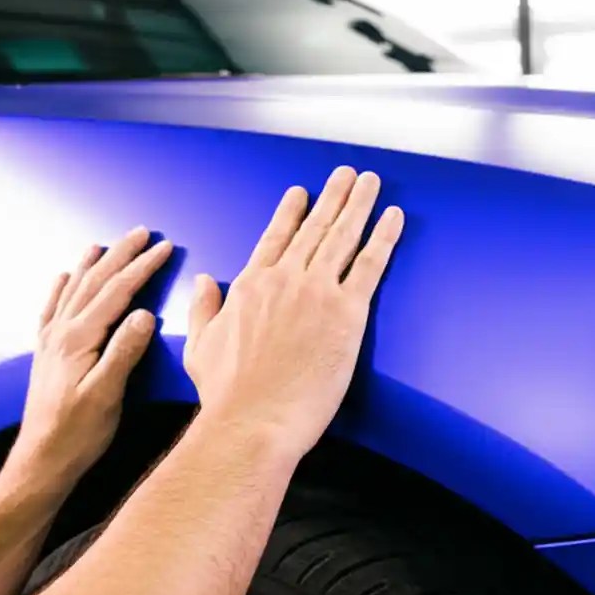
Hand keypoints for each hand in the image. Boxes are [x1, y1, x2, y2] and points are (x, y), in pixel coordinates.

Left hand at [7, 227, 172, 490]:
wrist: (41, 460)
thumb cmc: (77, 434)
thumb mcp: (106, 395)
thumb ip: (124, 352)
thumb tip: (144, 315)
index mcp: (79, 339)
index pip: (117, 293)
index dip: (142, 268)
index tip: (163, 248)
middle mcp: (61, 333)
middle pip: (95, 282)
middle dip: (121, 255)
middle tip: (141, 233)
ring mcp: (51, 342)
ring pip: (74, 290)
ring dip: (93, 264)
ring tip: (104, 243)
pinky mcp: (47, 354)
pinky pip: (53, 309)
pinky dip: (61, 288)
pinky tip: (64, 278)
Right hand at [184, 166, 404, 461]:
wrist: (253, 419)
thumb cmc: (226, 394)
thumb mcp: (201, 346)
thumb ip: (204, 309)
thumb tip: (203, 282)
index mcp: (250, 286)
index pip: (275, 238)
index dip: (290, 213)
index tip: (301, 193)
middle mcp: (284, 279)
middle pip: (314, 228)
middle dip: (332, 197)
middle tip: (347, 174)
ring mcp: (317, 292)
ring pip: (343, 236)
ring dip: (359, 204)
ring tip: (370, 182)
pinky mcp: (347, 313)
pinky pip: (370, 264)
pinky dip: (384, 237)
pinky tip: (393, 218)